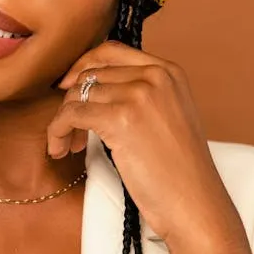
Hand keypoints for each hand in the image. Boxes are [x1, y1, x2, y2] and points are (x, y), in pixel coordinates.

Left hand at [46, 41, 253, 253]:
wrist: (195, 203)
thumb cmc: (180, 170)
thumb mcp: (170, 115)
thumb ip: (142, 92)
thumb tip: (91, 85)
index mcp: (169, 71)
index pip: (111, 51)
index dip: (83, 66)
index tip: (67, 86)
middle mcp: (155, 75)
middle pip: (90, 75)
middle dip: (73, 101)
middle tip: (73, 132)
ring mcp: (138, 95)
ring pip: (76, 95)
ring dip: (64, 121)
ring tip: (70, 145)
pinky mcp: (120, 118)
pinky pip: (71, 114)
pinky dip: (58, 132)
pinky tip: (61, 149)